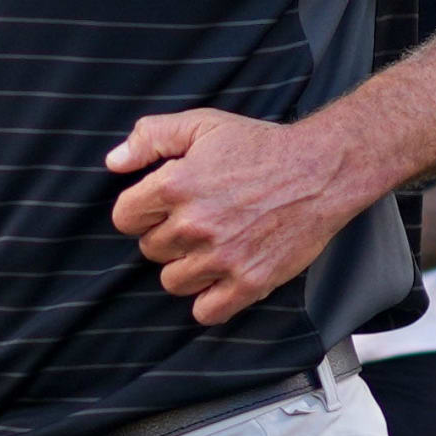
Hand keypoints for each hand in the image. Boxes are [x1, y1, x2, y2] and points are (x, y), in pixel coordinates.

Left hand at [107, 110, 365, 325]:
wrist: (322, 171)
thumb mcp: (203, 124)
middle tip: (197, 221)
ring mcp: (222, 257)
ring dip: (186, 268)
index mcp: (175, 185)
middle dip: (167, 236)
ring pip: (173, 281)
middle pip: (150, 249)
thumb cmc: (262, 146)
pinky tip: (220, 278)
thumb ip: (151, 137)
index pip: (124, 218)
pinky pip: (206, 311)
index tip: (162, 206)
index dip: (141, 211)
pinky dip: (209, 300)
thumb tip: (113, 163)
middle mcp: (194, 225)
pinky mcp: (250, 282)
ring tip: (210, 247)